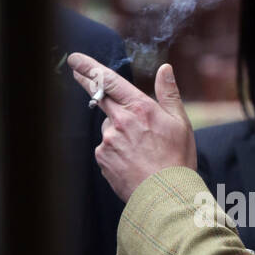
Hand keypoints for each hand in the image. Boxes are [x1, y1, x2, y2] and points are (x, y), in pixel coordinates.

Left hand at [67, 55, 196, 201]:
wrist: (165, 195)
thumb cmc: (177, 159)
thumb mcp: (180, 122)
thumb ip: (169, 93)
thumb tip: (165, 69)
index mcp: (140, 108)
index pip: (108, 81)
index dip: (88, 67)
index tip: (74, 59)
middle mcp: (120, 121)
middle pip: (99, 98)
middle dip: (87, 84)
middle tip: (77, 73)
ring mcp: (108, 141)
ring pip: (107, 127)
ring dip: (116, 129)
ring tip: (139, 149)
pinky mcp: (102, 159)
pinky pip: (105, 148)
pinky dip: (115, 150)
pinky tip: (132, 161)